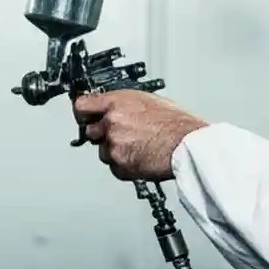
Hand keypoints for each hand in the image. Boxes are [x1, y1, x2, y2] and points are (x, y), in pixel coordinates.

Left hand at [73, 90, 208, 181]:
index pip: (81, 106)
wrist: (188, 146)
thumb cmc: (177, 124)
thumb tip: (115, 107)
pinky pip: (114, 167)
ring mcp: (114, 146)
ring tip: (139, 146)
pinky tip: (141, 157)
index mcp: (116, 102)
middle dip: (102, 134)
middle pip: (90, 131)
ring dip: (116, 151)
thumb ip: (125, 104)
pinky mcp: (120, 166)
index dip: (83, 113)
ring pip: (103, 151)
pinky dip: (125, 165)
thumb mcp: (149, 100)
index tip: (84, 116)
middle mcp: (111, 123)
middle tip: (123, 135)